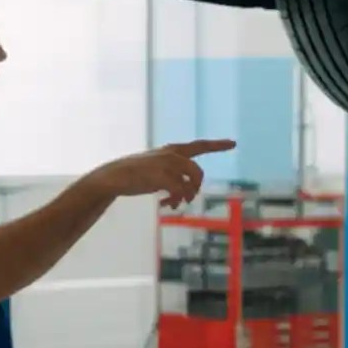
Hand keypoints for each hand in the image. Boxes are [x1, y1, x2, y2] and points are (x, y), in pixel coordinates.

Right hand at [88, 139, 235, 207]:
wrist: (114, 177)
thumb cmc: (135, 174)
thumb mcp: (157, 168)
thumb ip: (173, 173)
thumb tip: (188, 191)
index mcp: (172, 150)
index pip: (199, 146)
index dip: (217, 145)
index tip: (233, 143)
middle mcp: (172, 154)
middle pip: (198, 171)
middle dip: (196, 186)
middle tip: (189, 198)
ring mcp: (167, 165)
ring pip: (191, 183)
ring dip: (186, 196)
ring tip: (176, 203)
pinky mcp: (162, 177)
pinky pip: (180, 192)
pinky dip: (176, 200)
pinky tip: (166, 204)